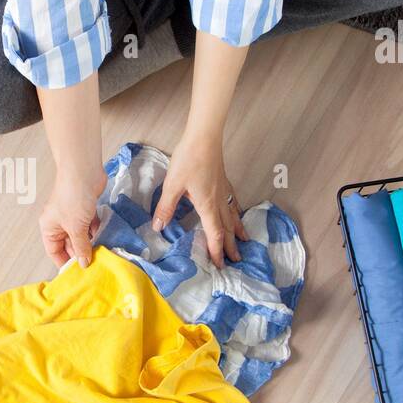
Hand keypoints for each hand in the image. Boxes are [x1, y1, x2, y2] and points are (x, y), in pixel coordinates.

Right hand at [39, 164, 105, 267]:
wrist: (84, 172)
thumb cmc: (73, 199)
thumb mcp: (76, 227)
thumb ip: (81, 247)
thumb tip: (84, 264)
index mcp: (49, 228)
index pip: (54, 252)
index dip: (65, 263)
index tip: (78, 274)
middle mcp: (59, 223)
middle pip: (70, 245)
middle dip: (81, 253)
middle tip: (95, 266)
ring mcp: (73, 216)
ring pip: (82, 236)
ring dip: (91, 243)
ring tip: (103, 256)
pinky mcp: (86, 209)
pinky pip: (91, 226)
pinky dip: (97, 232)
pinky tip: (106, 240)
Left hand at [152, 134, 248, 267]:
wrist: (204, 137)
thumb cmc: (188, 159)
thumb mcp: (172, 185)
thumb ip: (166, 207)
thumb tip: (158, 226)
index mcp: (207, 205)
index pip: (214, 234)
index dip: (217, 251)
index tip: (219, 265)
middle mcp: (219, 201)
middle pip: (227, 228)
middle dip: (231, 246)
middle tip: (236, 261)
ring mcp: (224, 190)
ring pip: (233, 216)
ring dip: (237, 230)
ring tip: (244, 241)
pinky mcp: (224, 181)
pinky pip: (233, 203)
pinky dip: (237, 213)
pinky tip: (237, 213)